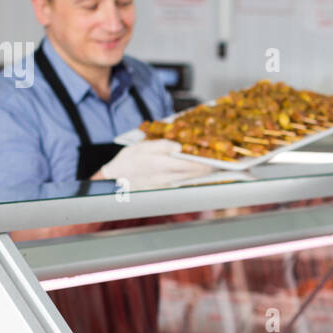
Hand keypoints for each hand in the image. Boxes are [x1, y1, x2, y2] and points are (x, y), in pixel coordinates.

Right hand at [94, 139, 210, 188]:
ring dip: (199, 174)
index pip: (188, 165)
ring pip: (187, 179)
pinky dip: (189, 178)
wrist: (114, 176)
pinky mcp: (161, 187)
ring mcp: (163, 184)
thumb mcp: (142, 145)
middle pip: (191, 174)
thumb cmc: (127, 159)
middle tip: (218, 164)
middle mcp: (164, 177)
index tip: (215, 160)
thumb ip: (161, 145)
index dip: (204, 164)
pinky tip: (195, 173)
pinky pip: (180, 182)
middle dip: (206, 170)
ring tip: (210, 168)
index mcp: (160, 164)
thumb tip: (179, 147)